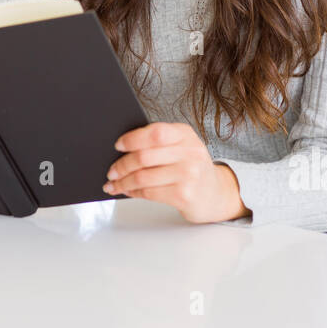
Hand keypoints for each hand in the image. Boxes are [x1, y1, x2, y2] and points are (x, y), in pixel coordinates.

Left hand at [103, 121, 249, 223]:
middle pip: (144, 156)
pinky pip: (149, 192)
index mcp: (185, 134)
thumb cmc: (191, 168)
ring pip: (143, 177)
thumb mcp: (182, 147)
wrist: (215, 194)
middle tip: (111, 171)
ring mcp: (188, 174)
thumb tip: (122, 148)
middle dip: (121, 165)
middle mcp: (190, 152)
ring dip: (123, 182)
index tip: (117, 145)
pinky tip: (128, 191)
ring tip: (113, 184)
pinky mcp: (184, 195)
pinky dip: (133, 192)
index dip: (133, 139)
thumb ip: (160, 144)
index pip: (155, 132)